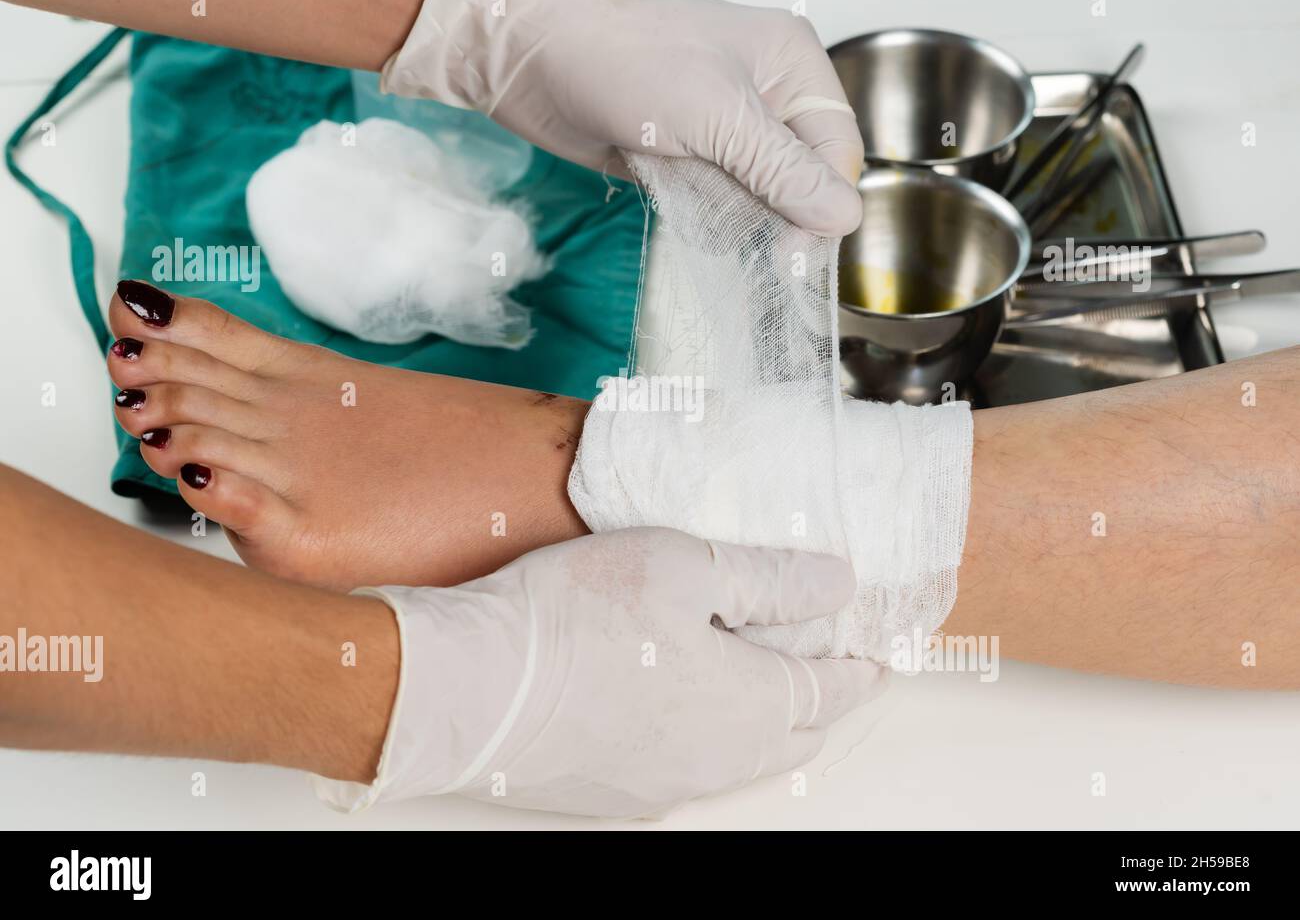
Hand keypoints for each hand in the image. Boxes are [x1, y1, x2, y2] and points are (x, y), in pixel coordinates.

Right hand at [317, 528, 884, 817]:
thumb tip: (837, 583)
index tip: (877, 659)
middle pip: (793, 736)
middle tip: (822, 668)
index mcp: (752, 707)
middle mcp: (719, 761)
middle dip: (817, 702)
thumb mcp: (687, 567)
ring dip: (760, 723)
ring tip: (752, 682)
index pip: (831, 692)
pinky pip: (685, 768)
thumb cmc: (575, 620)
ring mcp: (664, 786)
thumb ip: (771, 577)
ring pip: (739, 758)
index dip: (859, 669)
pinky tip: (676, 706)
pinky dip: (704, 738)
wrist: (468, 689)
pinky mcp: (615, 794)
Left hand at [382, 0, 864, 235]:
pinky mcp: (690, 157)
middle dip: (782, 217)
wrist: (534, 59)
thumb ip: (781, 170)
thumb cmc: (622, 61)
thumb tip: (843, 216)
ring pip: (762, 198)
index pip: (837, 150)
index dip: (822, 205)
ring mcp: (725, 129)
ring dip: (741, 222)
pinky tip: (690, 216)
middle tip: (761, 256)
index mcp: (790, 65)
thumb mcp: (716, 116)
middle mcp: (766, 96)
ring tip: (707, 217)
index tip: (796, 253)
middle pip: (804, 179)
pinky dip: (710, 220)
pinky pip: (721, 204)